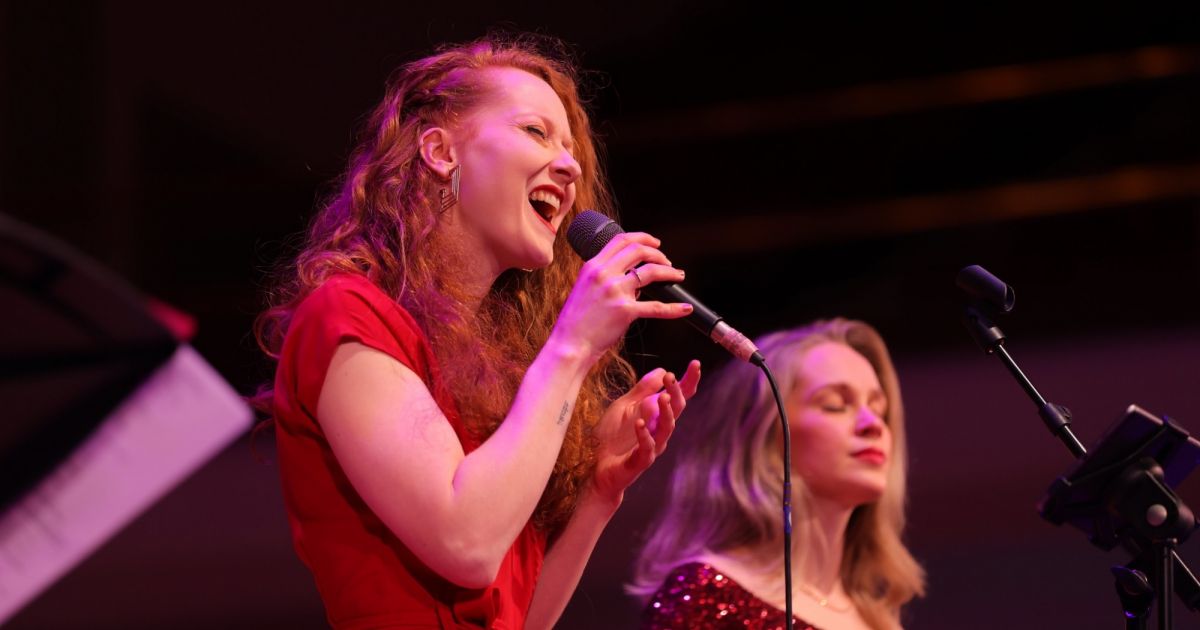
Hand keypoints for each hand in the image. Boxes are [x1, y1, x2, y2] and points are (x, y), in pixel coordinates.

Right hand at [551, 232, 690, 361]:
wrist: (569, 345)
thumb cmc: (575, 322)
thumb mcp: (584, 289)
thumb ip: (603, 278)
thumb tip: (631, 279)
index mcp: (592, 266)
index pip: (621, 240)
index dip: (643, 238)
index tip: (655, 243)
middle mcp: (604, 274)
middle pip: (639, 250)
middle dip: (659, 254)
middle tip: (668, 262)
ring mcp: (616, 292)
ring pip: (652, 272)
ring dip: (670, 272)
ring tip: (678, 276)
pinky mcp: (625, 312)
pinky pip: (657, 307)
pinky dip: (674, 308)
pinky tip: (684, 309)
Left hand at [591, 360, 701, 504]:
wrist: (597, 467)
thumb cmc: (613, 435)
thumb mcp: (625, 406)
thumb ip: (642, 390)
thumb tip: (662, 370)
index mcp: (657, 415)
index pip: (678, 396)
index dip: (688, 381)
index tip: (695, 364)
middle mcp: (659, 430)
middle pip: (676, 410)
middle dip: (676, 392)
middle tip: (671, 377)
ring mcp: (652, 446)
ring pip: (667, 429)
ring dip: (666, 413)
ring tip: (663, 397)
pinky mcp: (640, 461)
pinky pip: (647, 448)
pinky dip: (644, 435)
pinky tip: (640, 423)